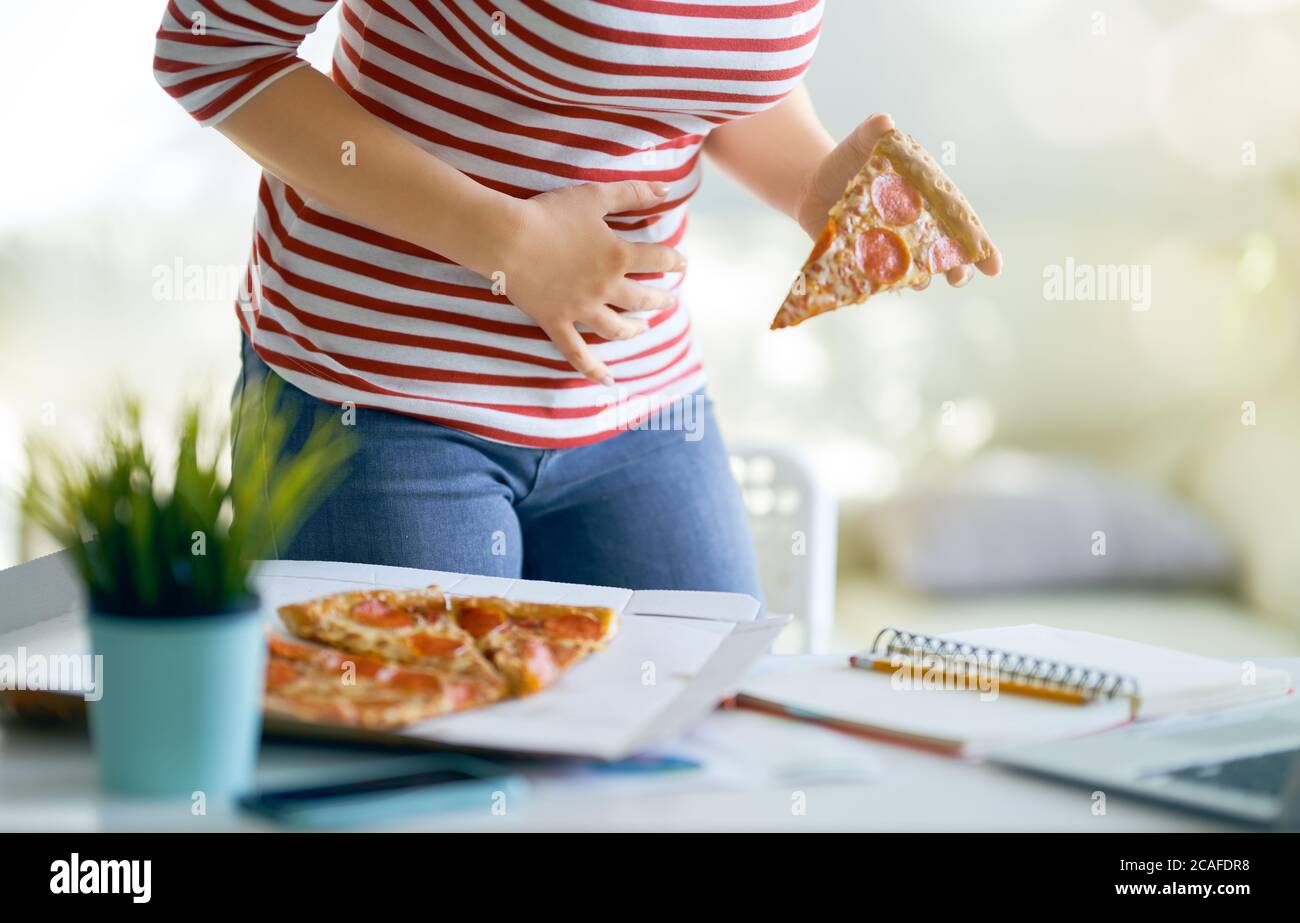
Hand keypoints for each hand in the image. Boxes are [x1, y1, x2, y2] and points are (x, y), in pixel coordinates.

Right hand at [497, 181, 684, 384]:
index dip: (674, 261)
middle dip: (660, 300)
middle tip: (668, 300)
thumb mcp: (594, 196)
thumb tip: (666, 189)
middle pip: (642, 299)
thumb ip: (632, 192)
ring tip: (643, 328)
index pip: (657, 260)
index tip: (682, 264)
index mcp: (617, 256)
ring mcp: (582, 309)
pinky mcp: (557, 323)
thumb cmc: (549, 213)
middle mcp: (605, 287)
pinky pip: (578, 353)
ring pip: (617, 328)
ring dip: (635, 330)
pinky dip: (594, 369)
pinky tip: (609, 380)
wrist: (507, 237)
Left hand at [795, 113, 1001, 285]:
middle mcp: (915, 227)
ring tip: (921, 282)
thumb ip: (875, 131)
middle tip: (959, 278)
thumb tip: (885, 123)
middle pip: (945, 253)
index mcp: (927, 198)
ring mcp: (891, 246)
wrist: (814, 183)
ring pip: (914, 269)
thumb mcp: (862, 140)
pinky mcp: (864, 259)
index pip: (960, 221)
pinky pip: (876, 276)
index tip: (994, 265)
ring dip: (921, 278)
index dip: (979, 244)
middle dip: (957, 268)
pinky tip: (883, 284)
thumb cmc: (849, 159)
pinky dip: (881, 281)